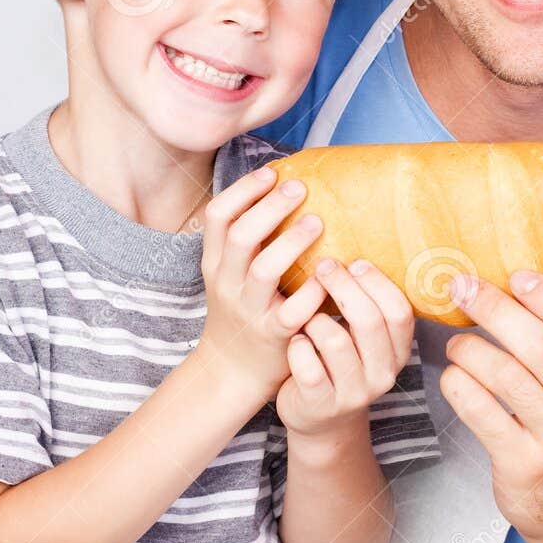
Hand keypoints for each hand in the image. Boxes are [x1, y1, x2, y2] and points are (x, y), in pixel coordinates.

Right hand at [198, 165, 329, 402]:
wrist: (233, 370)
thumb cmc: (243, 309)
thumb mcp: (231, 272)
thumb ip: (247, 239)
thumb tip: (282, 187)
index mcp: (216, 262)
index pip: (218, 216)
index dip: (243, 190)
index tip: (271, 173)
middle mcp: (227, 283)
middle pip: (241, 236)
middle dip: (270, 207)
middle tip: (300, 188)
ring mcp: (248, 310)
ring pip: (264, 270)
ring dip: (292, 242)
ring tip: (317, 221)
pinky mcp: (273, 335)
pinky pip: (292, 311)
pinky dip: (311, 291)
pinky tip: (327, 275)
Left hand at [277, 258, 414, 442]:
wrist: (319, 419)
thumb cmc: (337, 363)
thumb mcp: (362, 339)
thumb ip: (367, 305)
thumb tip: (354, 251)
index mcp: (399, 352)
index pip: (400, 311)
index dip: (378, 282)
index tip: (355, 261)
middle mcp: (383, 374)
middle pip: (369, 320)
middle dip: (343, 286)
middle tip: (322, 266)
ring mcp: (354, 392)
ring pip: (335, 340)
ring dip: (315, 319)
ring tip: (306, 315)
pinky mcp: (322, 404)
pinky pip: (307, 366)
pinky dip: (297, 347)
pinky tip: (294, 341)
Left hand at [439, 272, 542, 542]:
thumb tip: (533, 287)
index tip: (519, 277)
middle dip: (497, 310)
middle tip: (464, 287)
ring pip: (507, 377)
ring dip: (471, 349)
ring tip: (458, 342)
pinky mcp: (525, 467)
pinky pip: (482, 412)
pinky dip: (460, 385)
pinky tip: (454, 376)